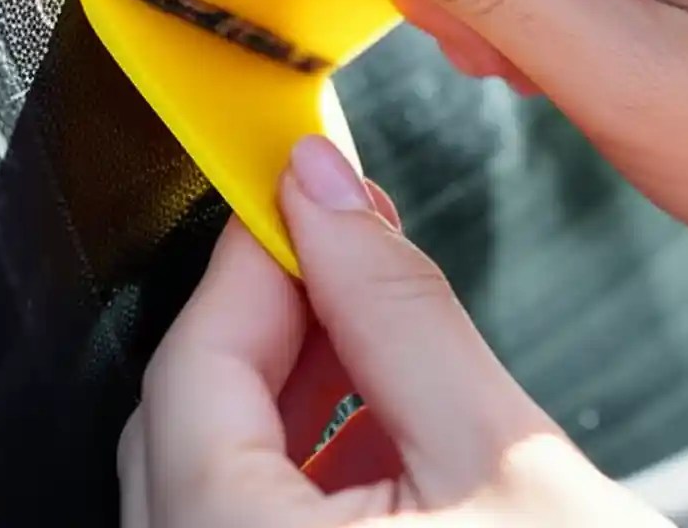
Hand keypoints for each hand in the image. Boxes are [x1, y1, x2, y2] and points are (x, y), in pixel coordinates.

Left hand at [119, 136, 672, 526]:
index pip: (193, 370)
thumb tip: (330, 199)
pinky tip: (368, 422)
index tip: (298, 193)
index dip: (250, 261)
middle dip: (265, 317)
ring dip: (283, 385)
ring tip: (366, 326)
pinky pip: (244, 520)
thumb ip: (398, 315)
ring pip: (209, 470)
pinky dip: (297, 459)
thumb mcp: (502, 460)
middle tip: (340, 249)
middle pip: (184, 418)